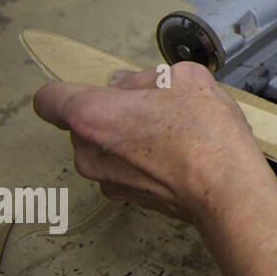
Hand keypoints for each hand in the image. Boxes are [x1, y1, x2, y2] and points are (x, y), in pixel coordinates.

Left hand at [31, 62, 273, 228]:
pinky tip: (177, 155)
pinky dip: (143, 160)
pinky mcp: (128, 197)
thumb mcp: (184, 78)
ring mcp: (106, 179)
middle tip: (153, 107)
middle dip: (113, 111)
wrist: (227, 190)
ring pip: (105, 147)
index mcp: (92, 115)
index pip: (49, 99)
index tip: (93, 91)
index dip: (68, 90)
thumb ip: (144, 77)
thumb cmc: (205, 135)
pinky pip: (124, 169)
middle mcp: (88, 152)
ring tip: (172, 133)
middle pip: (84, 122)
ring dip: (129, 137)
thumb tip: (127, 85)